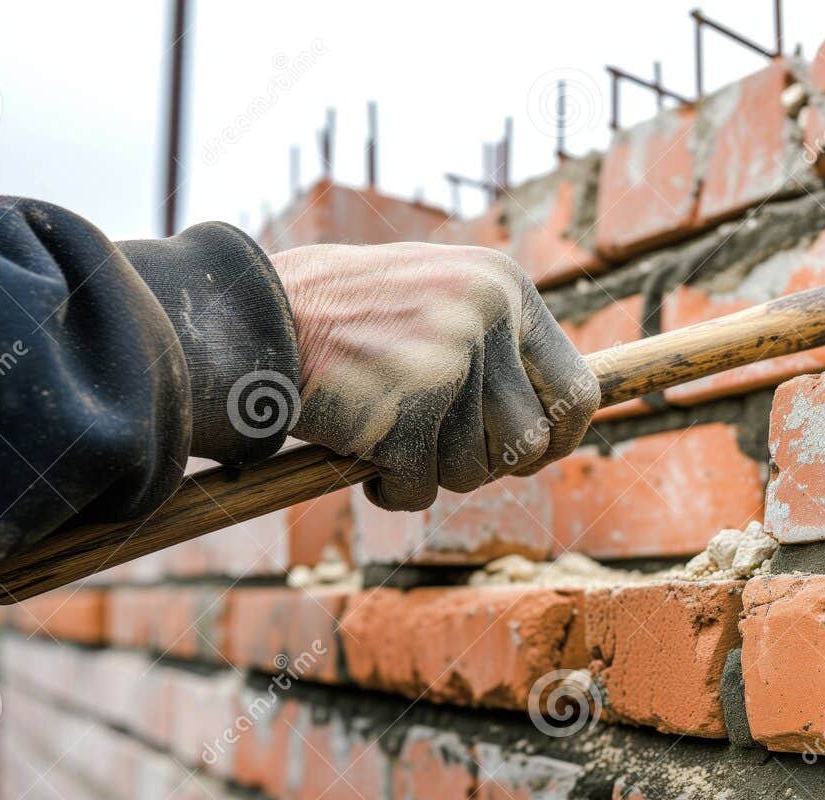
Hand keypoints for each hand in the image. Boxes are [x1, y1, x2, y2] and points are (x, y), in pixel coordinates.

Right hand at [270, 243, 598, 510]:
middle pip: (527, 443)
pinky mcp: (403, 415)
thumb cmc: (340, 315)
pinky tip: (360, 453)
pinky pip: (421, 489)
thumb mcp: (437, 297)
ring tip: (387, 435)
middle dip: (484, 463)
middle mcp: (485, 318)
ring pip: (475, 472)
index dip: (560, 438)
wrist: (248, 318)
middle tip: (436, 449)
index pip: (576, 390)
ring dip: (431, 473)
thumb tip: (561, 418)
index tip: (533, 456)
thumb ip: (497, 343)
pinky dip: (391, 489)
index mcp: (504, 286)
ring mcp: (446, 366)